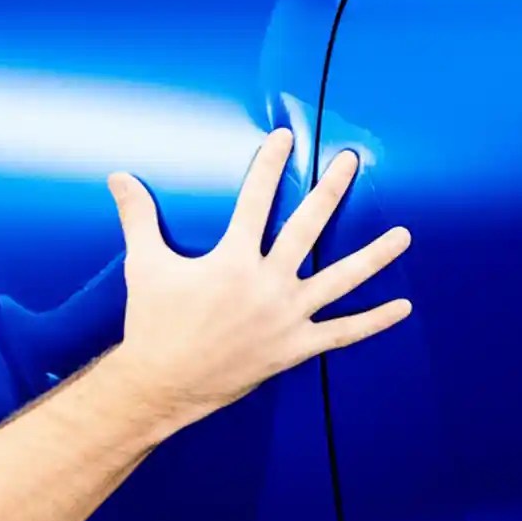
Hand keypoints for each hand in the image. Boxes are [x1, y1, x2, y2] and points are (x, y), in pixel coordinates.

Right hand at [103, 128, 411, 427]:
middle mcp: (266, 283)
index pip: (256, 199)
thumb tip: (118, 177)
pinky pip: (342, 333)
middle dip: (331, 190)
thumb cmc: (153, 322)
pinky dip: (374, 321)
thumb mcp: (144, 264)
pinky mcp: (295, 346)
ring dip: (375, 256)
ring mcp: (286, 316)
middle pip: (308, 227)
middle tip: (350, 160)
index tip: (287, 137)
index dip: (270, 165)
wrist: (162, 384)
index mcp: (232, 259)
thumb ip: (138, 217)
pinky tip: (402, 306)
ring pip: (340, 279)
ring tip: (403, 234)